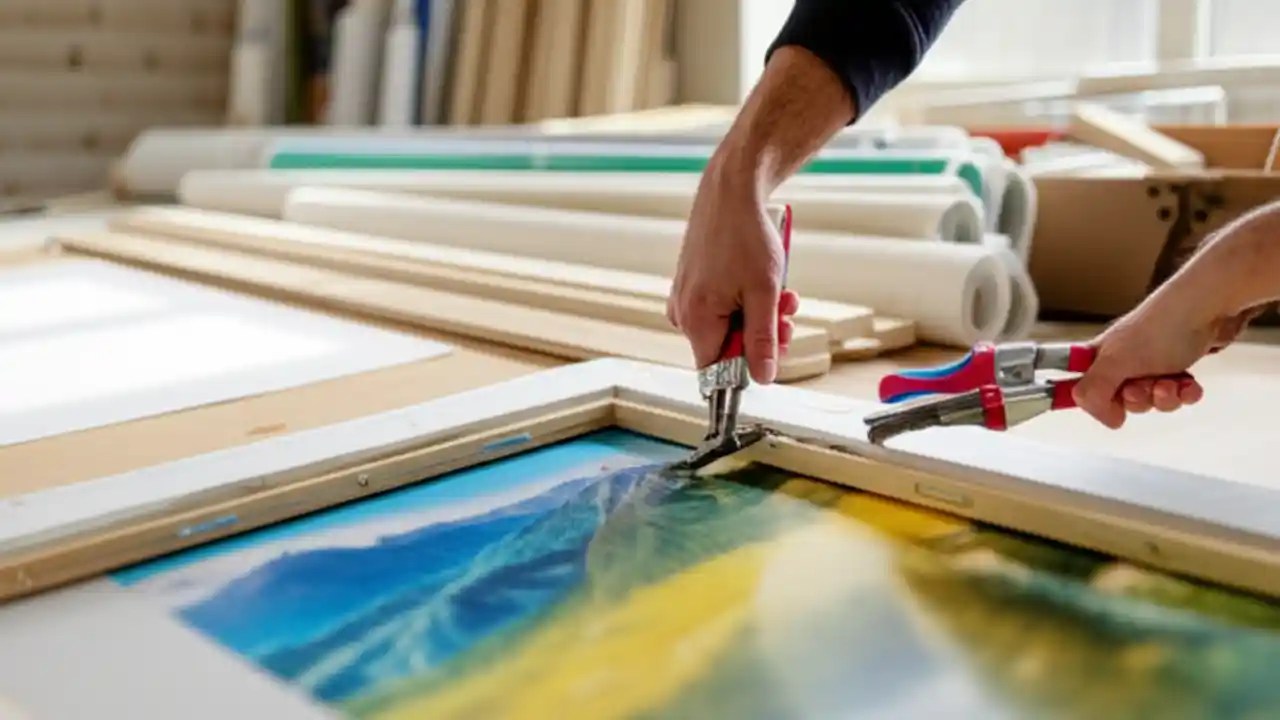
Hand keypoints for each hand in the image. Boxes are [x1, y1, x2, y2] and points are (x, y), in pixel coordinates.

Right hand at [666, 159, 798, 383]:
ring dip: (759, 315)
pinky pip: (721, 307)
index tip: (772, 351)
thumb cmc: (746, 235)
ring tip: (782, 293)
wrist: (732, 191)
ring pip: (728, 325)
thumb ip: (762, 340)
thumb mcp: (763, 293)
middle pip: (726, 347)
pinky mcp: (692, 282)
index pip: (716, 371)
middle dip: (761, 335)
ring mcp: (685, 296)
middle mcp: (683, 311)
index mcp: (695, 319)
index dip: (747, 367)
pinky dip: (745, 300)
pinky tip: (763, 284)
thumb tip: (762, 377)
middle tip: (786, 316)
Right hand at [1071, 297, 1262, 428]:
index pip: (1082, 388)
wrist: (1207, 308)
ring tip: (1172, 381)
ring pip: (1152, 401)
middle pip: (1122, 401)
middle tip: (1145, 385)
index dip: (1095, 401)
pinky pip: (1177, 395)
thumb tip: (1109, 419)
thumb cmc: (1158, 329)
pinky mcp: (1178, 367)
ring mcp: (1150, 365)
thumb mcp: (1114, 362)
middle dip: (1139, 400)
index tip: (1111, 402)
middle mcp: (1121, 362)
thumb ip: (1094, 392)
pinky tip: (1189, 384)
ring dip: (1164, 397)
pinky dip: (1185, 393)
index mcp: (1099, 356)